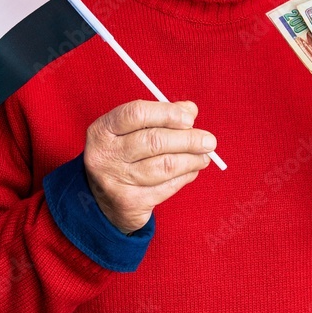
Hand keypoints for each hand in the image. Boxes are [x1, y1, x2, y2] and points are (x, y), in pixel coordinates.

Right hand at [84, 100, 215, 233]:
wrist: (103, 201)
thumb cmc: (124, 156)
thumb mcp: (132, 132)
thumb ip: (160, 116)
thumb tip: (190, 110)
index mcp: (103, 130)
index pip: (137, 113)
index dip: (167, 113)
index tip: (190, 118)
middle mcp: (105, 155)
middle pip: (154, 141)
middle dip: (188, 140)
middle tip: (209, 141)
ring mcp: (115, 181)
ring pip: (164, 166)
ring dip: (191, 160)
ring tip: (204, 156)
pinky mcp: (130, 203)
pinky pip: (167, 187)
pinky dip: (185, 177)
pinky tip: (191, 171)